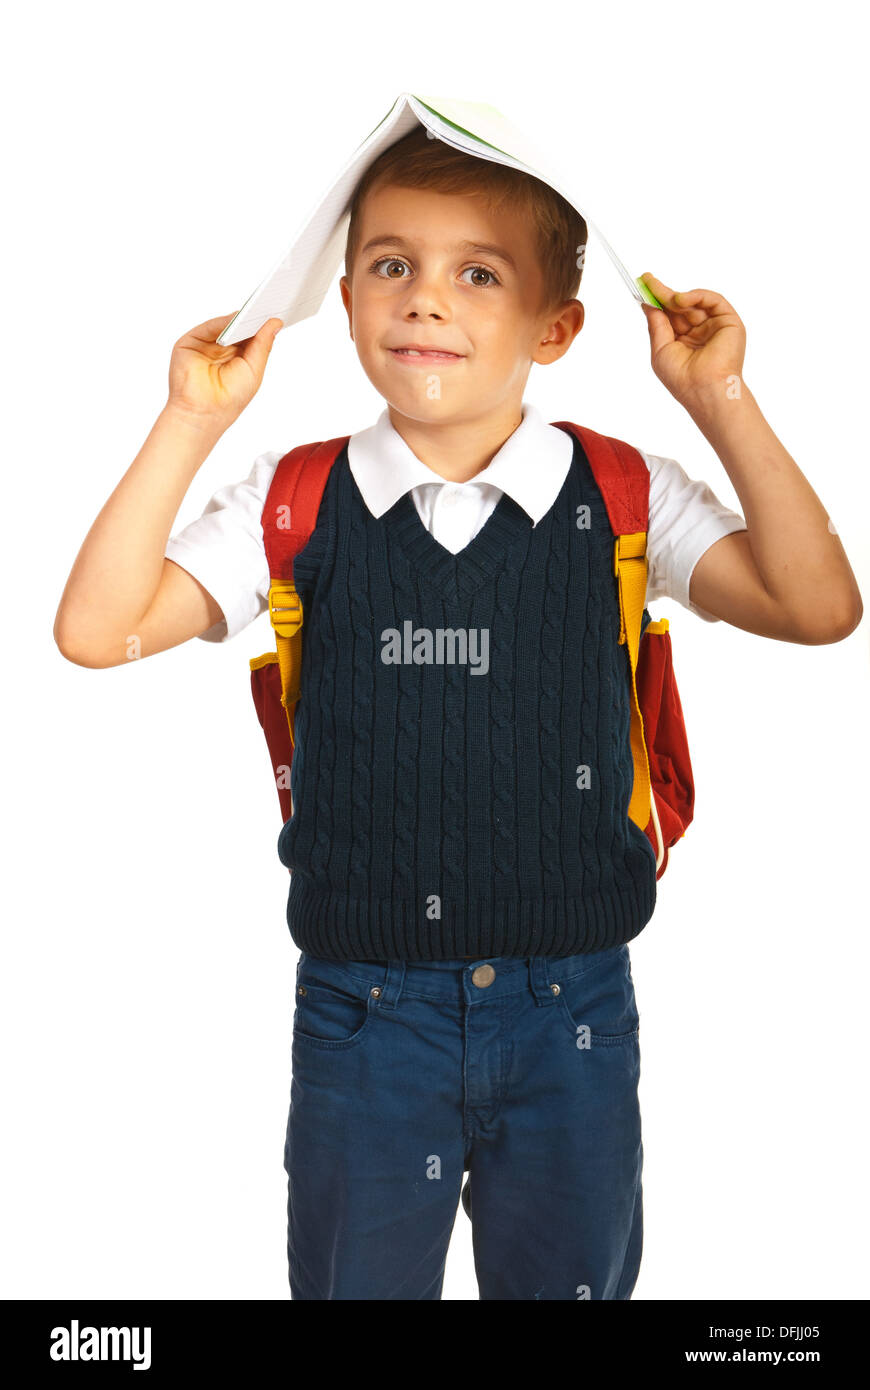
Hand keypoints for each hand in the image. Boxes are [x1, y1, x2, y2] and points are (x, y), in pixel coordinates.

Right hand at [166, 313, 282, 425]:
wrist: (203, 413)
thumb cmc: (229, 399)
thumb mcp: (254, 369)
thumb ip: (263, 344)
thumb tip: (275, 322)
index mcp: (238, 356)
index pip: (252, 334)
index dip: (264, 323)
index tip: (279, 309)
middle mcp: (222, 348)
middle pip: (239, 326)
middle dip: (253, 316)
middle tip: (271, 302)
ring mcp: (206, 344)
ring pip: (224, 324)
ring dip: (239, 317)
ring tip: (256, 309)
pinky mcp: (190, 342)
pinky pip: (208, 327)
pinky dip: (222, 322)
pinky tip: (235, 319)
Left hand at [638, 273, 745, 408]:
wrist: (704, 389)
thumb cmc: (681, 378)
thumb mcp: (660, 349)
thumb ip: (656, 324)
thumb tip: (647, 304)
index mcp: (683, 341)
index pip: (670, 315)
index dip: (657, 300)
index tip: (643, 283)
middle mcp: (699, 332)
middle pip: (680, 306)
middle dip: (664, 293)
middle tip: (648, 280)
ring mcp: (714, 326)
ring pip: (695, 302)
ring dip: (678, 297)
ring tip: (668, 298)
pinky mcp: (729, 321)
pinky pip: (713, 300)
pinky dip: (697, 296)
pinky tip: (681, 299)